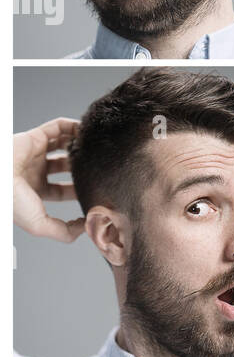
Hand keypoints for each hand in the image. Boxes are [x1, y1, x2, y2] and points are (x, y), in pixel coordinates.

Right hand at [14, 118, 84, 241]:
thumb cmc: (10, 201)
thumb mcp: (38, 224)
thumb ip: (62, 231)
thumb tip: (84, 228)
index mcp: (33, 191)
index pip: (61, 190)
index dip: (77, 190)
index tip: (95, 188)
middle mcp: (34, 171)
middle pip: (64, 166)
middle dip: (80, 165)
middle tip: (98, 165)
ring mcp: (34, 153)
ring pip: (62, 145)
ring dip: (78, 145)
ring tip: (95, 147)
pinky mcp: (34, 136)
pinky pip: (57, 126)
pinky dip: (72, 126)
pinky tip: (86, 131)